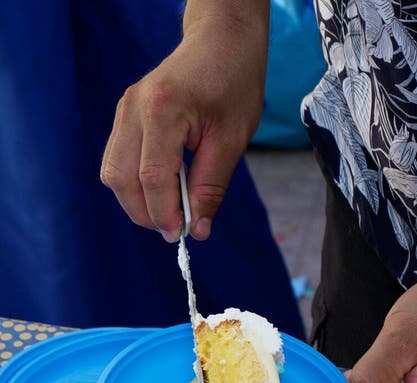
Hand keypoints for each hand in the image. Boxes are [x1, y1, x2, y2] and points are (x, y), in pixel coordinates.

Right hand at [100, 7, 267, 241]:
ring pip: (112, 172)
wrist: (220, 42)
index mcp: (163, 111)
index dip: (164, 214)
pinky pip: (117, 160)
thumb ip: (211, 187)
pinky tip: (162, 190)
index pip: (151, 178)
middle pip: (121, 179)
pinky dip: (134, 184)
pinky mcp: (124, 115)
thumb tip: (197, 230)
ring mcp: (124, 110)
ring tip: (169, 212)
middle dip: (146, 213)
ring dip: (137, 202)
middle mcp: (134, 109)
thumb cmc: (233, 85)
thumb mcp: (232, 140)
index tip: (181, 235)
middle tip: (175, 230)